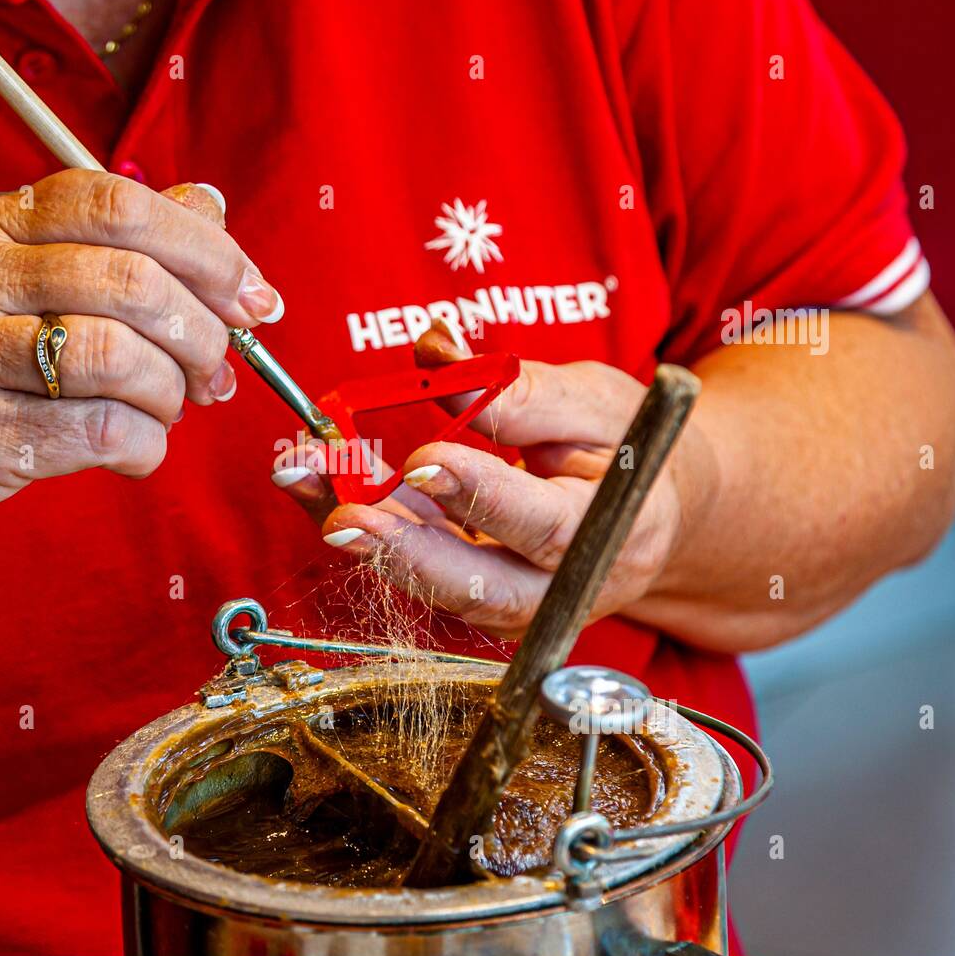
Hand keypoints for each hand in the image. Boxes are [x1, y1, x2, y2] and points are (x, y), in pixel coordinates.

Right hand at [0, 170, 282, 573]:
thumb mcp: (15, 293)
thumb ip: (109, 249)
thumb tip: (210, 207)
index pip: (115, 204)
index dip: (204, 248)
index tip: (254, 297)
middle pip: (128, 279)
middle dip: (202, 332)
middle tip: (219, 372)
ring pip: (117, 356)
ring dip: (170, 395)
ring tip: (166, 413)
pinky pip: (98, 431)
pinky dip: (144, 447)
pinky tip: (136, 452)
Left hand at [272, 326, 709, 638]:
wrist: (648, 511)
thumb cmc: (627, 447)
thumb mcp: (592, 400)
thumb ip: (518, 387)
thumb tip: (435, 352)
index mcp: (613, 530)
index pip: (541, 524)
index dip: (480, 494)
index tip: (422, 461)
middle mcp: (563, 587)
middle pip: (477, 586)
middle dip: (402, 549)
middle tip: (339, 514)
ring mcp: (516, 603)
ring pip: (433, 583)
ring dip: (364, 534)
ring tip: (306, 478)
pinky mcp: (475, 596)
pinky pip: (414, 566)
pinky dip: (365, 525)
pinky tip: (318, 482)